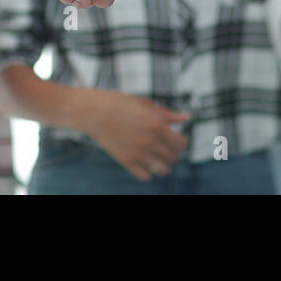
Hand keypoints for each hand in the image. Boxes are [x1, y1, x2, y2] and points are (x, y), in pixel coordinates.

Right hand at [76, 90, 190, 181]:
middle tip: (161, 144)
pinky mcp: (125, 161)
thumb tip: (187, 118)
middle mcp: (149, 141)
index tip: (174, 138)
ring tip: (154, 154)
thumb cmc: (119, 103)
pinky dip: (147, 171)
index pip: (181, 144)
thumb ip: (167, 113)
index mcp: (156, 124)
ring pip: (163, 169)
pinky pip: (146, 176)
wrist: (92, 111)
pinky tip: (143, 160)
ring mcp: (137, 153)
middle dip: (170, 151)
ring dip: (162, 163)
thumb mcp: (145, 103)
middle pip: (173, 157)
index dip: (180, 141)